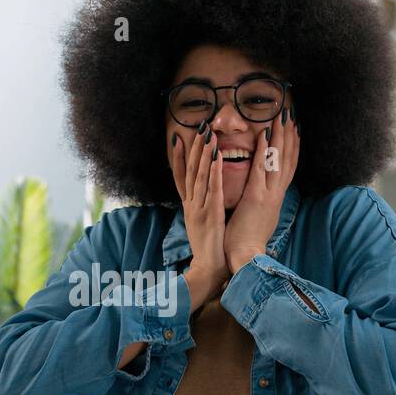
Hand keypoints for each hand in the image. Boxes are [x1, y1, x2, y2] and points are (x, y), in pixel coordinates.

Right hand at [169, 125, 230, 308]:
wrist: (208, 268)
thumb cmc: (209, 248)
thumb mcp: (200, 224)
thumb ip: (200, 208)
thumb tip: (201, 196)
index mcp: (189, 206)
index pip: (180, 176)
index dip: (178, 157)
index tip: (178, 138)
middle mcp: (191, 204)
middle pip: (190, 171)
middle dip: (194, 147)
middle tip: (199, 126)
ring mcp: (200, 208)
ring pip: (200, 176)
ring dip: (203, 154)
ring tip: (207, 134)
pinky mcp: (211, 214)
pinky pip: (212, 189)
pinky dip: (214, 172)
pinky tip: (217, 158)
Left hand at [224, 107, 299, 272]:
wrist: (246, 258)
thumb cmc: (247, 241)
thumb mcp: (258, 218)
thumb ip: (262, 203)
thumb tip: (262, 195)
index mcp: (275, 199)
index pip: (287, 169)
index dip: (292, 149)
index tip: (294, 131)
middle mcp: (276, 194)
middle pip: (288, 160)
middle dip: (290, 137)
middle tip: (292, 116)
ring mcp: (268, 194)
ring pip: (278, 160)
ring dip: (281, 137)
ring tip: (282, 117)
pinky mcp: (256, 197)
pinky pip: (261, 169)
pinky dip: (264, 151)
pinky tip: (265, 134)